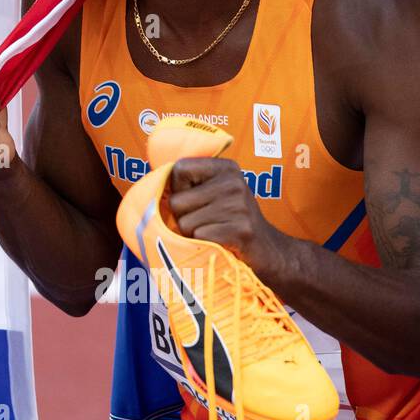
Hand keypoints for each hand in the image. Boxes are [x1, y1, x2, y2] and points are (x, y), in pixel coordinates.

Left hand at [167, 158, 290, 275]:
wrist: (269, 252)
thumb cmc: (231, 221)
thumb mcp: (215, 192)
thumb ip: (188, 183)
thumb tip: (150, 184)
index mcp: (226, 167)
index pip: (179, 169)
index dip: (177, 189)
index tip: (193, 200)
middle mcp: (234, 182)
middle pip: (177, 202)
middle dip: (183, 218)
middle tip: (206, 223)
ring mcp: (239, 206)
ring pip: (184, 224)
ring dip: (193, 235)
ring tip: (215, 233)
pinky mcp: (241, 231)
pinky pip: (198, 237)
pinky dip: (204, 245)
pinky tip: (221, 244)